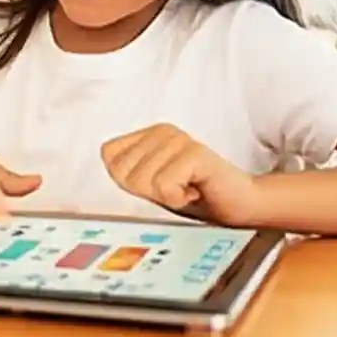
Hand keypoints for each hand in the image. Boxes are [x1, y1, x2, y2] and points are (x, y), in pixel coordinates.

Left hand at [101, 124, 260, 225]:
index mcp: (147, 134)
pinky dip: (179, 200)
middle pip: (123, 173)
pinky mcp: (194, 153)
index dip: (129, 182)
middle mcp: (161, 130)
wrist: (239, 205)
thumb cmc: (194, 197)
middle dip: (147, 192)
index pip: (109, 157)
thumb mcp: (150, 186)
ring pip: (142, 182)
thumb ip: (125, 174)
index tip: (158, 185)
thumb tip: (97, 169)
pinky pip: (164, 187)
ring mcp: (179, 139)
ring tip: (187, 189)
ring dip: (166, 197)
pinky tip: (196, 192)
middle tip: (175, 189)